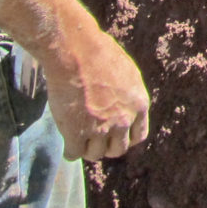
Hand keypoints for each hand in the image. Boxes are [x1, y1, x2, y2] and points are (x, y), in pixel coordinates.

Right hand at [41, 28, 150, 160]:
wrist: (77, 53)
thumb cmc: (99, 53)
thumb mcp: (126, 72)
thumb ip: (126, 93)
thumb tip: (122, 101)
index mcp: (139, 104)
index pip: (138, 135)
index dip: (125, 137)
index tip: (116, 135)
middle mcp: (123, 120)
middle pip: (118, 149)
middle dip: (107, 146)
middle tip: (96, 140)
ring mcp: (100, 130)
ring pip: (95, 154)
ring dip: (88, 149)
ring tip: (80, 142)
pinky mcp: (76, 134)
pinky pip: (74, 154)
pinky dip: (70, 152)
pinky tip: (67, 147)